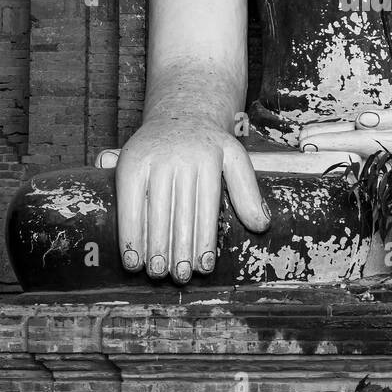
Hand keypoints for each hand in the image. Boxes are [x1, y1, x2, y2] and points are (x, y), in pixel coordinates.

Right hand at [97, 119, 269, 284]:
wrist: (180, 114)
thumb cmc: (209, 146)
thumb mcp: (235, 159)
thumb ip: (248, 192)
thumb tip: (262, 225)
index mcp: (209, 158)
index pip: (206, 208)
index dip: (204, 241)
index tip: (204, 268)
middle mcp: (181, 158)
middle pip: (180, 214)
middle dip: (179, 250)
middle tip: (181, 277)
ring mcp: (154, 160)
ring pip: (154, 213)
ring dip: (155, 248)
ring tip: (158, 273)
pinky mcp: (130, 164)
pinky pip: (129, 205)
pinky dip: (130, 234)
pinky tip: (133, 259)